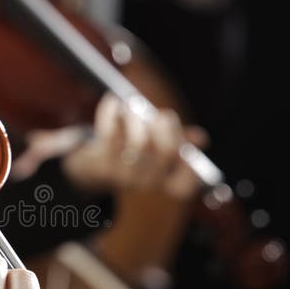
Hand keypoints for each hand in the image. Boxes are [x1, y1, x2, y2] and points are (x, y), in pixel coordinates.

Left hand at [62, 92, 207, 198]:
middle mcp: (145, 184)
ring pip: (139, 142)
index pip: (184, 186)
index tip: (184, 145)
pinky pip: (111, 132)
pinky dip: (113, 111)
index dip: (189, 165)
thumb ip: (178, 142)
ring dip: (138, 117)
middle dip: (166, 125)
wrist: (88, 167)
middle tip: (158, 116)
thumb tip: (201, 139)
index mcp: (163, 183)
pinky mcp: (101, 162)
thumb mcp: (156, 149)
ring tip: (132, 107)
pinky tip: (114, 102)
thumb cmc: (131, 154)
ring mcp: (122, 175)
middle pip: (167, 151)